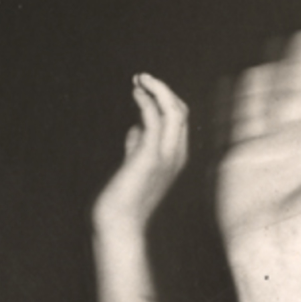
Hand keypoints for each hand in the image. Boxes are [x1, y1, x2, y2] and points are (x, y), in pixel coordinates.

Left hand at [92, 72, 189, 237]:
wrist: (119, 223)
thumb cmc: (122, 198)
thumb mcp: (134, 167)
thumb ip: (137, 147)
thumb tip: (135, 130)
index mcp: (174, 157)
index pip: (180, 120)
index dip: (165, 99)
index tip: (145, 87)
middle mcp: (176, 155)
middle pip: (181, 111)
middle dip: (163, 90)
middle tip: (141, 77)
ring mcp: (166, 156)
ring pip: (173, 111)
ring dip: (157, 90)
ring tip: (139, 78)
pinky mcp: (150, 158)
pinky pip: (155, 121)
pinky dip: (147, 102)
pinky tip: (136, 93)